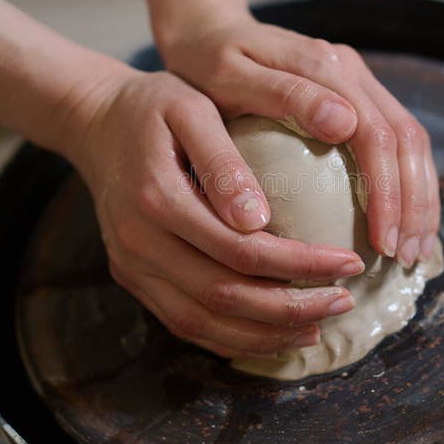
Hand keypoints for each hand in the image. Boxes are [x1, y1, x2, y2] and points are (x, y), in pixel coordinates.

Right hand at [67, 66, 361, 357]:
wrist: (94, 121)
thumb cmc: (153, 106)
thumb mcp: (191, 109)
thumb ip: (222, 162)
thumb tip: (259, 219)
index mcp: (157, 199)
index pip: (241, 251)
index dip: (300, 265)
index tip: (348, 261)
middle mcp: (138, 243)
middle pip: (223, 297)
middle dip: (291, 308)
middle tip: (344, 300)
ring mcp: (131, 267)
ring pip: (202, 323)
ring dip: (264, 334)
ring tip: (317, 326)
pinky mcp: (132, 277)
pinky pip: (182, 323)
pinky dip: (230, 337)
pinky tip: (271, 333)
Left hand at [157, 10, 440, 266]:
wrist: (206, 32)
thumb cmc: (206, 64)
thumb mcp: (229, 77)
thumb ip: (284, 96)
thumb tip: (345, 124)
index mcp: (325, 65)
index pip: (377, 134)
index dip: (386, 193)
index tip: (381, 244)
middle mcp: (351, 70)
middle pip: (407, 139)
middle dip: (413, 204)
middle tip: (404, 258)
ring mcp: (358, 82)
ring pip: (412, 141)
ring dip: (419, 199)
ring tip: (413, 251)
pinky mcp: (356, 97)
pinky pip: (399, 142)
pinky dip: (408, 186)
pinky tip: (403, 223)